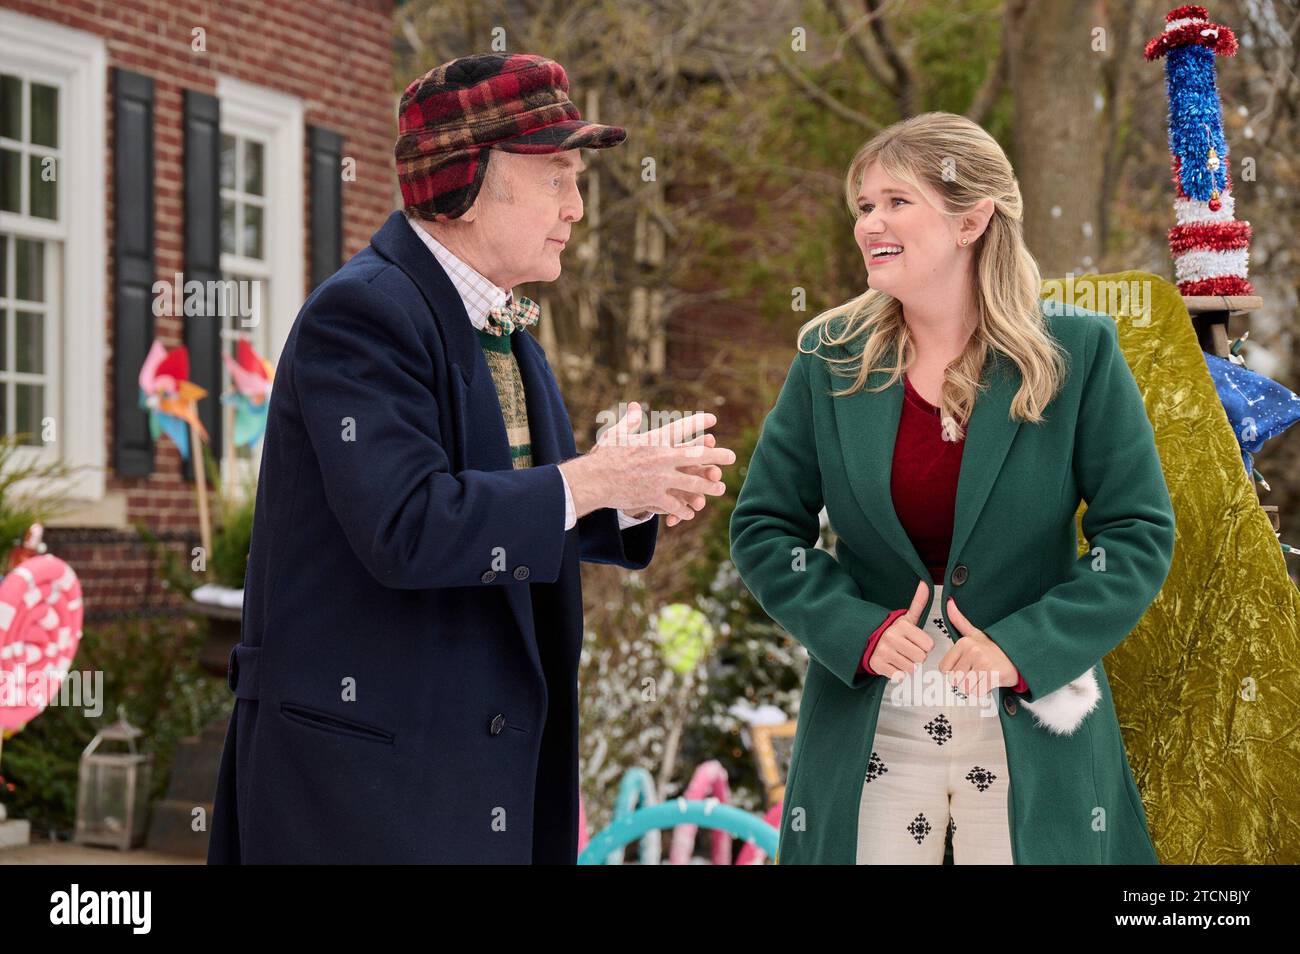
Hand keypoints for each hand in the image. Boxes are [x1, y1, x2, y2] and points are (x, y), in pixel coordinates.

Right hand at [570, 402, 733, 523]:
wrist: (594, 479)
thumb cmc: (604, 456)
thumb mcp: (616, 434)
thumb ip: (629, 422)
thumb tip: (633, 407)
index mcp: (655, 440)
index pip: (682, 428)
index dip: (699, 423)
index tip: (713, 420)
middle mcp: (662, 457)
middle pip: (697, 456)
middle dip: (716, 456)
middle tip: (731, 456)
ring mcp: (660, 478)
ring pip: (692, 483)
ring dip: (708, 487)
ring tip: (720, 488)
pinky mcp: (654, 496)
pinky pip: (675, 505)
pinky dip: (684, 509)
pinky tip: (691, 512)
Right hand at [866, 580, 933, 679]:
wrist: (868, 641)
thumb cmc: (893, 632)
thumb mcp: (906, 618)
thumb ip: (919, 602)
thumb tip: (925, 584)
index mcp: (901, 626)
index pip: (928, 645)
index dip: (924, 645)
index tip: (915, 641)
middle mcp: (891, 637)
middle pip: (921, 658)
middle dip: (916, 656)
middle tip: (907, 650)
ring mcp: (883, 652)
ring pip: (911, 668)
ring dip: (907, 665)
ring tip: (899, 656)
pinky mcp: (877, 665)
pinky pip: (899, 675)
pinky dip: (897, 672)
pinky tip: (892, 663)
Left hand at [938, 596, 1020, 696]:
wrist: (1018, 656)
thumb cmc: (994, 647)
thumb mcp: (974, 633)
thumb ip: (958, 620)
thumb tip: (949, 602)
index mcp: (963, 642)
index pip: (944, 669)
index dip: (954, 671)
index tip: (965, 666)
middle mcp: (972, 651)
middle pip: (954, 679)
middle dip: (965, 680)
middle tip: (976, 672)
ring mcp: (982, 663)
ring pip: (965, 687)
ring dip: (974, 686)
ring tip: (982, 676)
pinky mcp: (992, 675)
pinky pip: (977, 692)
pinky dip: (983, 691)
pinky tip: (989, 681)